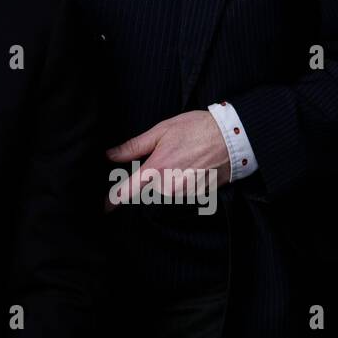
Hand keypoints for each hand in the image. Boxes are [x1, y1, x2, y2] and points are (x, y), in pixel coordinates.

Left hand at [103, 110, 229, 211]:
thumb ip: (133, 146)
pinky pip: (181, 193)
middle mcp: (169, 187)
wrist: (233, 138)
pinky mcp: (198, 196)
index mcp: (156, 169)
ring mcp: (185, 194)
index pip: (128, 191)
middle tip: (162, 159)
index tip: (103, 208)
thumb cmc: (196, 129)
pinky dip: (180, 183)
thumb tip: (110, 155)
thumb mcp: (161, 131)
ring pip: (164, 192)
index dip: (112, 201)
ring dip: (165, 181)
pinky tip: (189, 166)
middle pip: (147, 191)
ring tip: (179, 159)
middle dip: (147, 180)